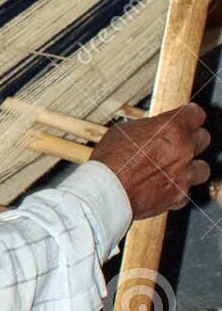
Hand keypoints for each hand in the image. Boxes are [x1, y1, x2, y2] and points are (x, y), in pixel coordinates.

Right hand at [89, 104, 210, 219]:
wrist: (107, 191)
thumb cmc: (111, 160)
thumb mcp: (126, 130)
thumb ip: (148, 129)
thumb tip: (152, 130)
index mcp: (173, 128)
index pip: (196, 114)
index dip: (189, 116)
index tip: (185, 118)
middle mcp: (184, 150)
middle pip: (203, 138)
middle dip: (191, 140)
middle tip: (176, 143)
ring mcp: (184, 175)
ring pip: (202, 168)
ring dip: (191, 167)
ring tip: (175, 169)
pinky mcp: (179, 196)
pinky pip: (186, 191)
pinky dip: (177, 189)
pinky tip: (162, 187)